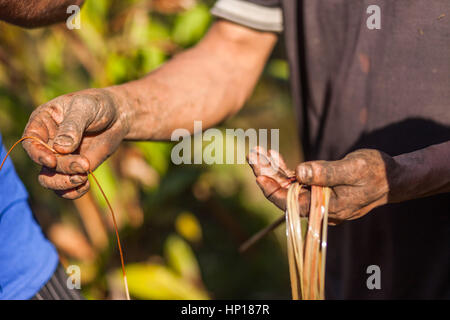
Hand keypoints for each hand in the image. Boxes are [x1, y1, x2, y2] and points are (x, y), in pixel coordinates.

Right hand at [22, 88, 128, 198]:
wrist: (118, 116)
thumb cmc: (97, 105)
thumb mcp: (85, 109)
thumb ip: (72, 127)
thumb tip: (60, 148)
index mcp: (42, 123)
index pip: (30, 142)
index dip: (37, 154)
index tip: (51, 161)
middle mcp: (47, 144)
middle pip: (43, 164)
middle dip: (62, 168)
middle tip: (83, 165)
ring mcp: (60, 159)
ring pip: (50, 180)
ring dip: (65, 183)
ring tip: (84, 178)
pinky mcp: (75, 170)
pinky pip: (66, 188)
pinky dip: (74, 191)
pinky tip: (86, 185)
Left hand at [247, 147, 397, 224]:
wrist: (392, 178)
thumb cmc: (376, 173)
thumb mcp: (354, 169)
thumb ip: (327, 172)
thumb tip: (300, 171)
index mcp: (325, 208)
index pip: (289, 202)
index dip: (271, 188)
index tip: (257, 172)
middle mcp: (317, 208)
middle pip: (284, 193)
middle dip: (266, 174)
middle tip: (252, 155)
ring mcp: (316, 199)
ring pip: (287, 186)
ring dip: (272, 170)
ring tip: (257, 152)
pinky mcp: (318, 190)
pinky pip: (296, 182)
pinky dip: (284, 169)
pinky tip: (274, 156)